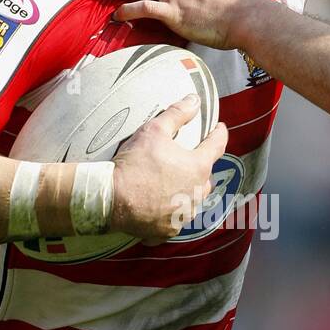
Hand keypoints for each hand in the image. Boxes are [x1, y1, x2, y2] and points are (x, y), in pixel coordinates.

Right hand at [110, 94, 228, 242]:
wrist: (111, 198)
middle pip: (206, 176)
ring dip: (187, 191)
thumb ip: (177, 114)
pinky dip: (170, 211)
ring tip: (173, 183)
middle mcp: (196, 194)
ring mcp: (184, 214)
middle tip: (188, 159)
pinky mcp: (169, 229)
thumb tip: (194, 100)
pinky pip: (176, 219)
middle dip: (200, 166)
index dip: (219, 133)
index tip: (219, 128)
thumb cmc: (134, 163)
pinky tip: (160, 205)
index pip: (217, 145)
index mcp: (198, 167)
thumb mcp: (154, 131)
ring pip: (193, 200)